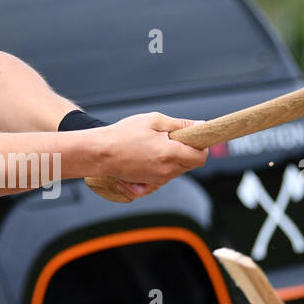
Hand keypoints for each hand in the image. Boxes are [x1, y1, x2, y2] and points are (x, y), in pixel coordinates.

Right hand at [85, 113, 206, 202]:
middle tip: (174, 137)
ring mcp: (158, 179)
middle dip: (189, 151)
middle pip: (191, 164)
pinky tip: (151, 155)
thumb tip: (198, 126)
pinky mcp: (150, 183)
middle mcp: (166, 170)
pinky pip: (166, 175)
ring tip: (158, 145)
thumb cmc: (123, 134)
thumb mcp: (154, 120)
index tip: (197, 138)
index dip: (202, 147)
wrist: (101, 152)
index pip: (200, 157)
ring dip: (176, 158)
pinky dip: (164, 166)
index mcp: (169, 153)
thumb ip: (179, 124)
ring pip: (179, 170)